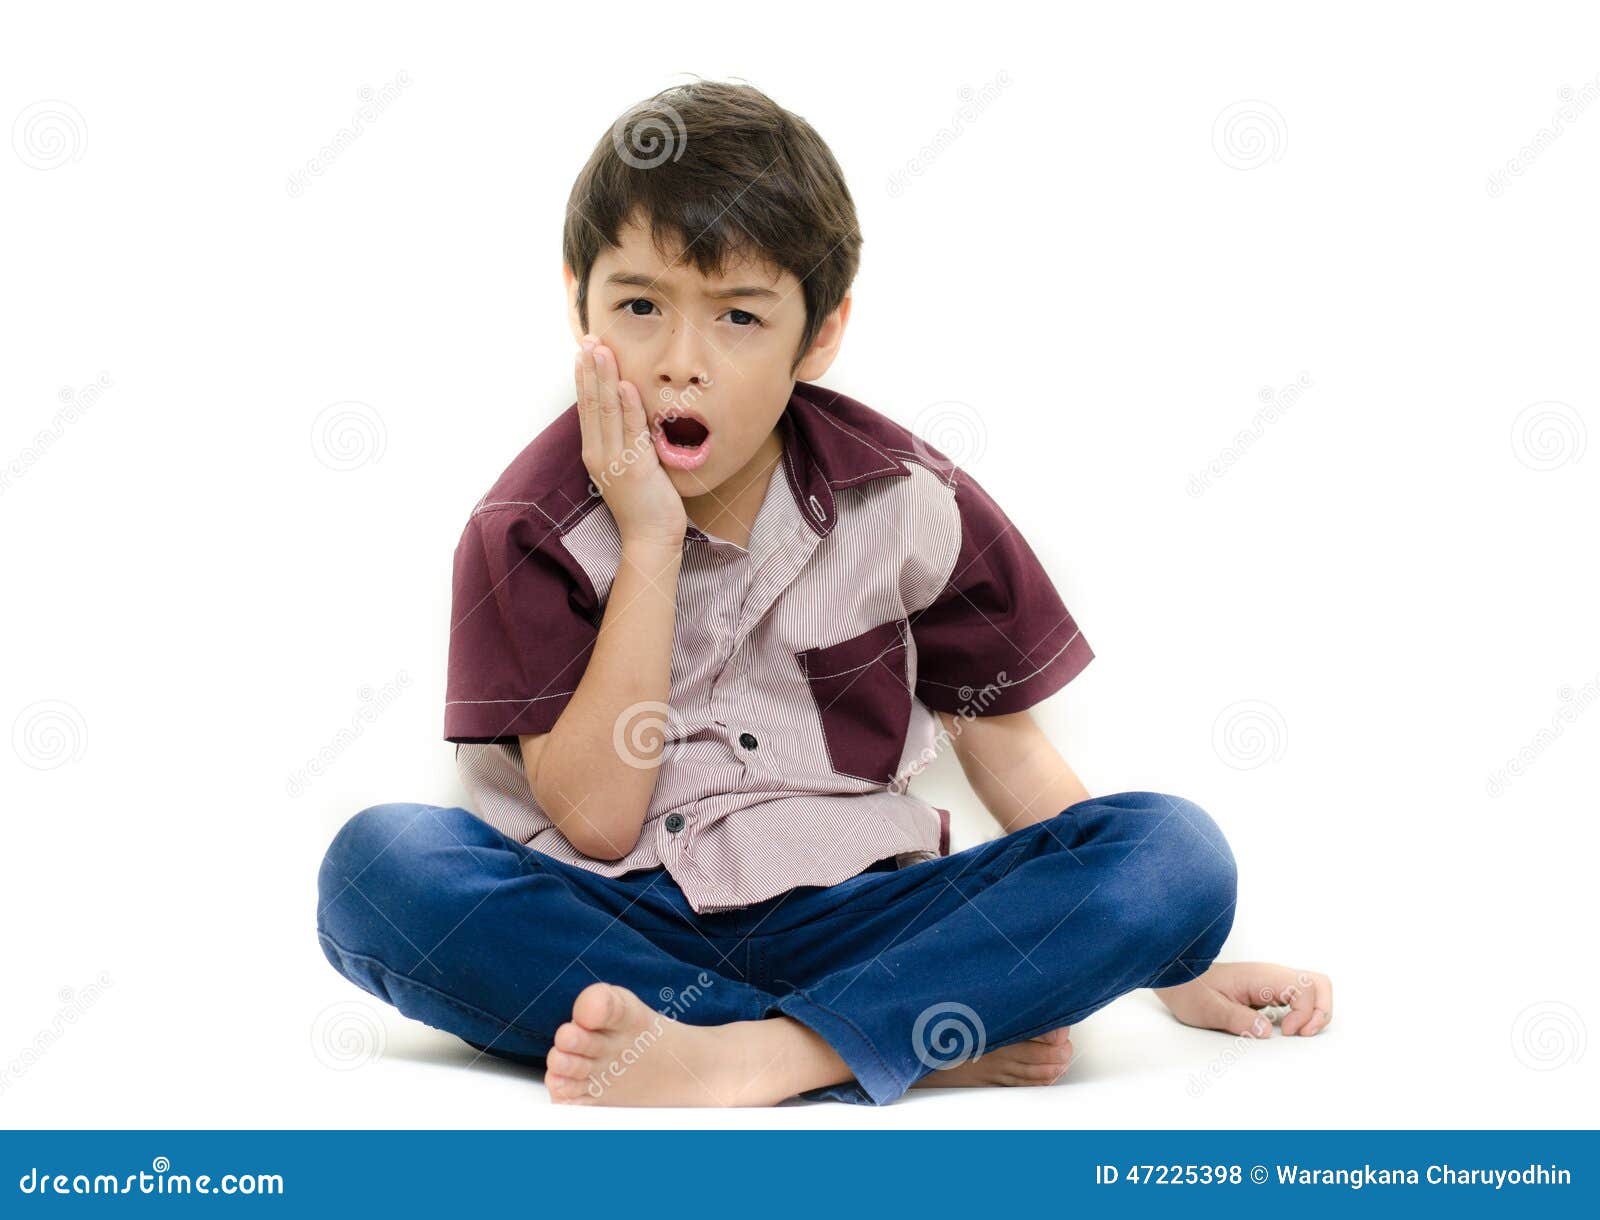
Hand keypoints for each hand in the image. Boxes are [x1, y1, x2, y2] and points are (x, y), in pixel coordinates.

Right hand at [575, 335, 686, 547]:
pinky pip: (631, 430)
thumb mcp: (627, 466)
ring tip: (602, 350)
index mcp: (595, 452)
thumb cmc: (644, 504)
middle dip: (590, 369)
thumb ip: (624, 440)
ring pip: (607, 411)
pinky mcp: (636, 467)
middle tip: (589, 339)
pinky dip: (627, 406)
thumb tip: (627, 414)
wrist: (650, 538)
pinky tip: (625, 384)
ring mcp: (616, 460)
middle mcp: (599, 454)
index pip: (586, 407)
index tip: (584, 351)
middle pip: (592, 403)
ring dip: (604, 378)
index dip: (584, 378)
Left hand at [1152, 961, 1332, 1038]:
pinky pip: (1298, 996)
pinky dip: (1303, 1012)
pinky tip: (1287, 1027)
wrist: (1176, 976)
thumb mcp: (1208, 1009)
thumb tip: (1267, 1031)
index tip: (1287, 1033)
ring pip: (1312, 988)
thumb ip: (1237, 1019)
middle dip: (1321, 1011)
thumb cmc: (1190, 989)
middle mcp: (1271, 975)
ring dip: (1314, 1011)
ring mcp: (1272, 980)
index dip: (1304, 1015)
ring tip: (1299, 1032)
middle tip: (1303, 1033)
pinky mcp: (1269, 989)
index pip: (1305, 989)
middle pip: (1319, 983)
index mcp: (1261, 976)